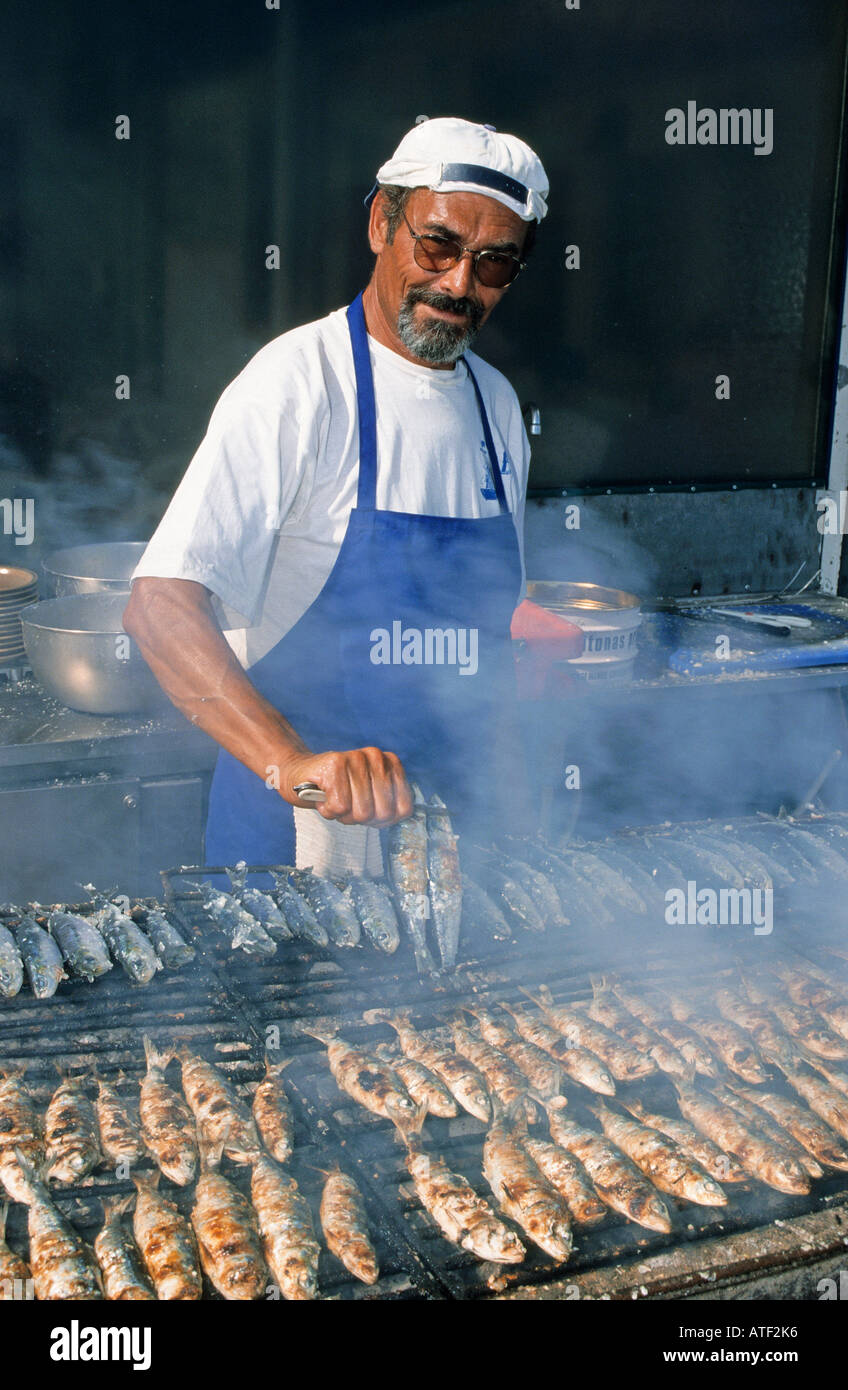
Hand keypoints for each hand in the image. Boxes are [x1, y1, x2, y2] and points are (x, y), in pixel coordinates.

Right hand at [281, 748, 413, 824]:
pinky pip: (339, 807)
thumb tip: (399, 816)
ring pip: (361, 811)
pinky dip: (328, 811)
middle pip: (383, 812)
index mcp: (390, 764)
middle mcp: (376, 756)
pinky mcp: (335, 764)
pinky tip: (323, 797)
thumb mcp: (369, 798)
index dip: (384, 820)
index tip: (367, 811)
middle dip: (362, 818)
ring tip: (334, 799)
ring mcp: (356, 758)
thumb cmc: (335, 791)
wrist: (297, 776)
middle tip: (346, 805)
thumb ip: (387, 806)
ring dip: (343, 815)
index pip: (404, 808)